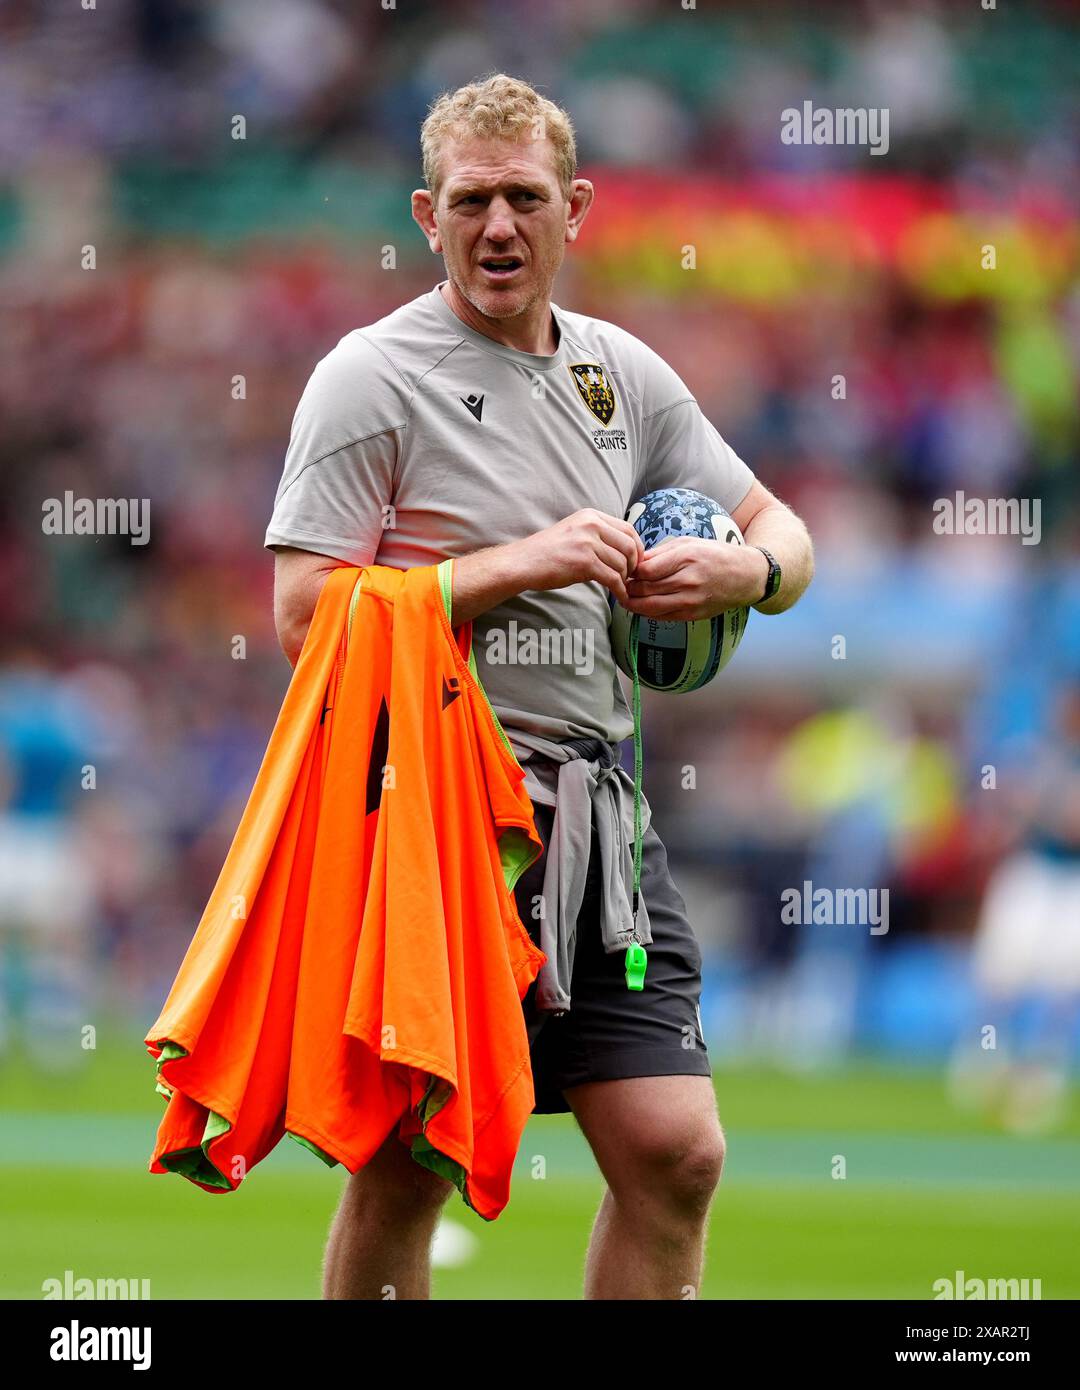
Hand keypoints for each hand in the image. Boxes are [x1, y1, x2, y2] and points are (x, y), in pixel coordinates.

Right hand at [514, 508, 645, 604]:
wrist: (522, 563)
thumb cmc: (547, 553)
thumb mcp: (575, 532)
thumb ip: (597, 534)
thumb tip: (624, 547)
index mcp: (591, 516)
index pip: (628, 529)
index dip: (637, 548)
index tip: (635, 563)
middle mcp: (591, 525)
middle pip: (630, 546)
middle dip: (633, 566)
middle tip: (629, 578)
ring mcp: (588, 543)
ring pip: (622, 564)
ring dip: (625, 580)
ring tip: (620, 588)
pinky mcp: (584, 563)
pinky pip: (613, 578)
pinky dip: (620, 590)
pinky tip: (619, 597)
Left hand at [620, 538, 767, 619]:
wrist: (745, 576)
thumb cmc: (715, 555)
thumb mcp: (688, 543)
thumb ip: (660, 553)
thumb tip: (634, 562)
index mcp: (686, 558)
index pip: (645, 570)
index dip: (629, 571)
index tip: (622, 569)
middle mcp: (688, 581)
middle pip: (644, 589)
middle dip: (627, 588)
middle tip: (617, 584)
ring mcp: (691, 600)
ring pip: (650, 607)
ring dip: (633, 604)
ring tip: (624, 597)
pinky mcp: (693, 615)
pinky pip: (662, 616)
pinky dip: (647, 612)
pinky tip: (640, 606)